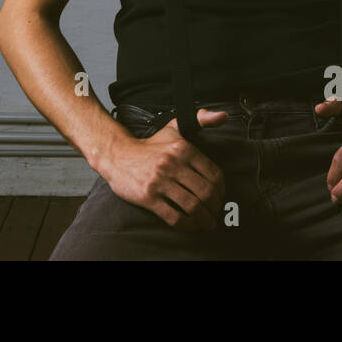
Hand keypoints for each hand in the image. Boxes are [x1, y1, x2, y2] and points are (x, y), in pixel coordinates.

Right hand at [99, 108, 228, 229]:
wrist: (117, 155)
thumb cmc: (150, 145)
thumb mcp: (174, 128)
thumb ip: (200, 119)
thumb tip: (224, 116)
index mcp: (183, 148)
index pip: (214, 174)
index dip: (222, 190)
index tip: (220, 197)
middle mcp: (172, 163)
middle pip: (205, 192)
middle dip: (215, 207)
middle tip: (215, 213)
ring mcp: (159, 181)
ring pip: (192, 206)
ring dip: (204, 219)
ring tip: (206, 222)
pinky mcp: (148, 197)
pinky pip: (174, 216)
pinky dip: (186, 224)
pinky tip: (190, 225)